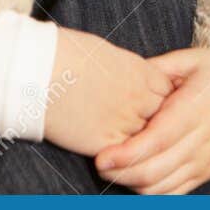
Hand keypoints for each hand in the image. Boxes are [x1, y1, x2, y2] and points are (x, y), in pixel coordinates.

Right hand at [40, 26, 175, 155]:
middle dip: (155, 121)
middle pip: (162, 118)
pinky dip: (125, 156)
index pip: (168, 93)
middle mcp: (138, 98)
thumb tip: (132, 80)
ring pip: (146, 140)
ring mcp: (124, 122)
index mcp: (141, 73)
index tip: (151, 103)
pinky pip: (127, 156)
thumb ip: (129, 71)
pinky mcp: (105, 143)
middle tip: (144, 124)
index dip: (160, 99)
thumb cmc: (68, 53)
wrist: (41, 70)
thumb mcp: (109, 54)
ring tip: (131, 141)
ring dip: (141, 141)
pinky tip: (117, 152)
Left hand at [92, 46, 209, 193]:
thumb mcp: (192, 59)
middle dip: (122, 173)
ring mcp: (206, 160)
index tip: (102, 156)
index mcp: (195, 109)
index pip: (157, 142)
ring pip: (165, 187)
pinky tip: (136, 180)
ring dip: (135, 185)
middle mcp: (202, 140)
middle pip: (156, 170)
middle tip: (99, 164)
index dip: (127, 155)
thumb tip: (124, 74)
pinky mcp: (209, 171)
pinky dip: (154, 193)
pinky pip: (178, 193)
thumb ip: (158, 68)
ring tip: (114, 171)